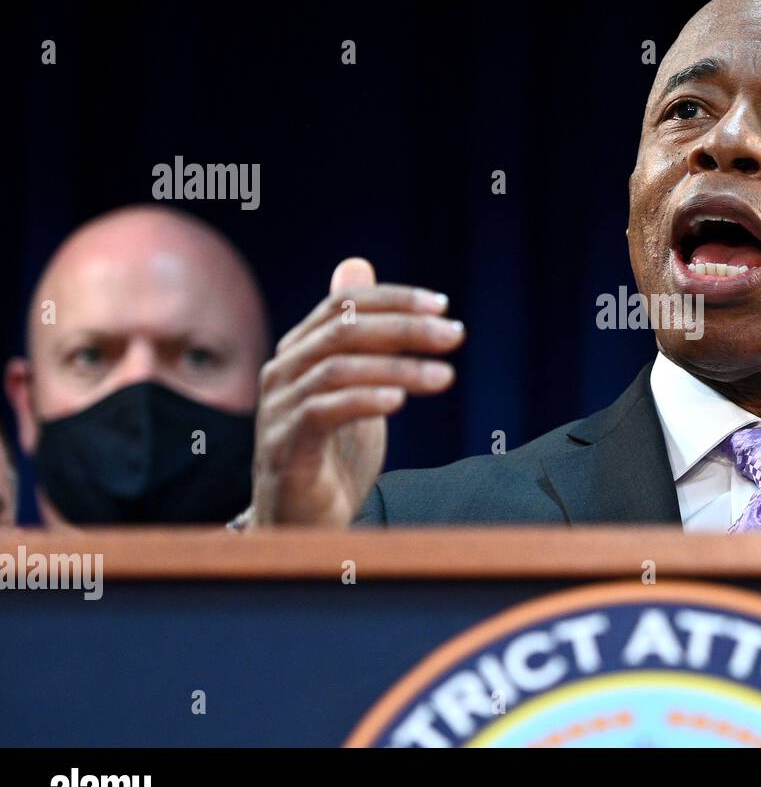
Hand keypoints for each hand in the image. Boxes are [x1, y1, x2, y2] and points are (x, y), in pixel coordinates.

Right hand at [250, 257, 463, 526]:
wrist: (301, 521)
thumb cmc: (331, 452)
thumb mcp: (353, 385)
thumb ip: (359, 334)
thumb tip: (358, 264)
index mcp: (300, 350)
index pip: (344, 304)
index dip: (394, 299)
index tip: (443, 306)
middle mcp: (283, 371)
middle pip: (344, 329)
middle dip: (405, 328)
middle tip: (454, 335)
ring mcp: (279, 409)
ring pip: (338, 369)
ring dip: (398, 369)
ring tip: (445, 378)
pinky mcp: (284, 448)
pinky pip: (321, 412)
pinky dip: (362, 400)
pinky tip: (399, 401)